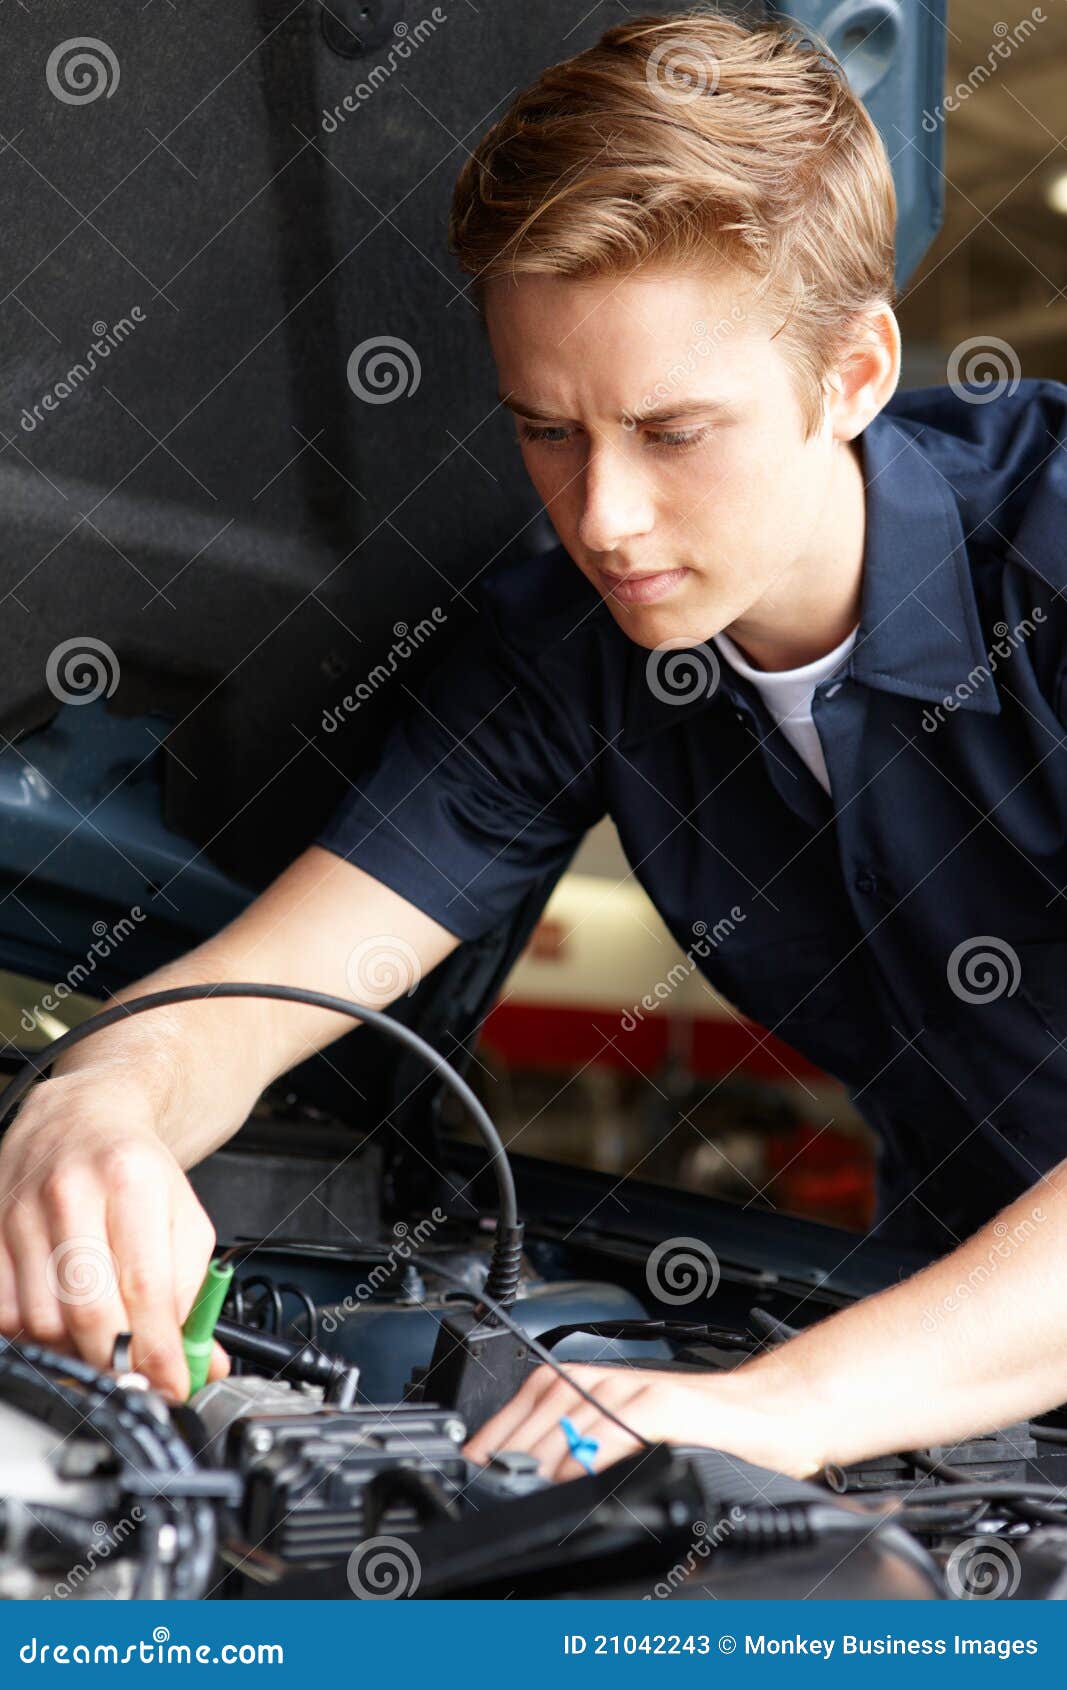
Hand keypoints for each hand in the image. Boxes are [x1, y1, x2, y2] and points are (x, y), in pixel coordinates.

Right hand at [0, 1072, 229, 1397]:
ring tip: (103, 1344)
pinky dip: (36, 1335)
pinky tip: (62, 1323)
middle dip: (117, 1362)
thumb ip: (195, 1291)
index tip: (173, 1384)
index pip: (145, 1286)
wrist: (80, 1117)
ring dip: (77, 1351)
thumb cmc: (134, 1168)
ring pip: (43, 1320)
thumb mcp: (184, 1215)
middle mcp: (69, 1192)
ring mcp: (20, 1212)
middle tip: (137, 1379)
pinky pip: (6, 1313)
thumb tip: (197, 1360)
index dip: (159, 1350)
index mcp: (130, 1179)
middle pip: (88, 1310)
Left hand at [464, 1360, 822, 1482]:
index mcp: (595, 1386)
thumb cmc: (706, 1431)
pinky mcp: (672, 1408)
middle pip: (543, 1406)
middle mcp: (611, 1382)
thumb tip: (541, 1488)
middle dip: (511, 1448)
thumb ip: (590, 1453)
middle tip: (488, 1485)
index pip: (528, 1399)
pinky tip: (576, 1474)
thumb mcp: (635, 1437)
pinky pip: (623, 1425)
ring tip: (520, 1484)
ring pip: (576, 1412)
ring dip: (542, 1450)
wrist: (772, 1413)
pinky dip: (595, 1448)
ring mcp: (640, 1392)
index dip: (495, 1431)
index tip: (469, 1466)